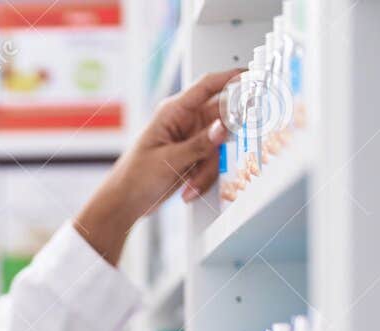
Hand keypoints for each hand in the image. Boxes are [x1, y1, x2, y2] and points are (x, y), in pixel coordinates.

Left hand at [74, 68, 241, 264]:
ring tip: (189, 184)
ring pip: (218, 146)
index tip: (254, 77)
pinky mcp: (194, 156)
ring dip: (207, 169)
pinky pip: (212, 163)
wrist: (124, 204)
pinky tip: (187, 188)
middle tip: (223, 148)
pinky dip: (203, 178)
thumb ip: (200, 144)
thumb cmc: (134, 177)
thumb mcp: (169, 160)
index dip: (232, 78)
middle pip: (221, 118)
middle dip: (222, 140)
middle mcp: (185, 121)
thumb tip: (224, 127)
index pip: (208, 86)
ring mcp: (191, 139)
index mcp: (173, 111)